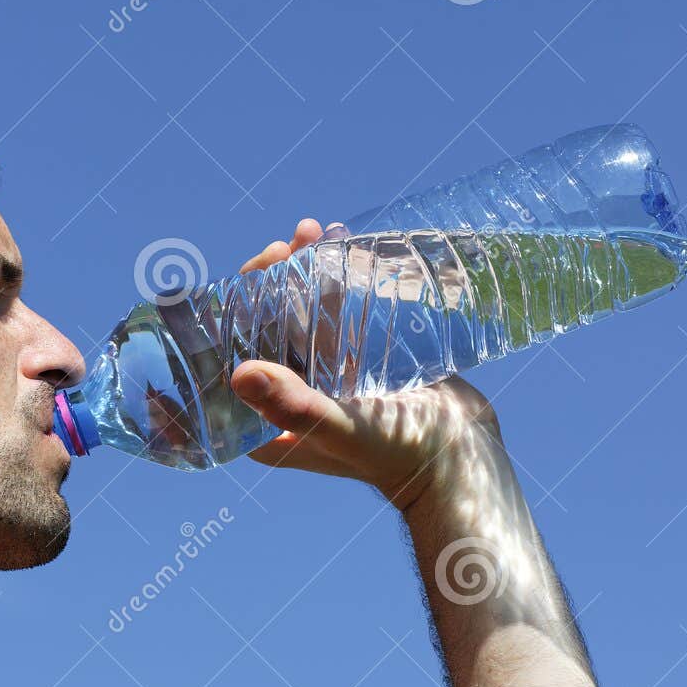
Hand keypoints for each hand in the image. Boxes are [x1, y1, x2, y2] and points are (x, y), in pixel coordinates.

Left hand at [229, 220, 505, 513]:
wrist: (460, 454)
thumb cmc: (398, 454)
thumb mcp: (341, 428)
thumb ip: (293, 405)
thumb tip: (239, 374)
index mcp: (264, 424)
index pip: (226, 362)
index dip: (226, 316)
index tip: (244, 277)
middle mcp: (283, 400)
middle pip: (257, 330)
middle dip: (264, 282)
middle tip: (283, 247)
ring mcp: (318, 379)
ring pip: (293, 316)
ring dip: (296, 273)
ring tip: (310, 232)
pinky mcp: (351, 362)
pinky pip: (329, 315)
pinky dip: (329, 281)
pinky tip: (335, 244)